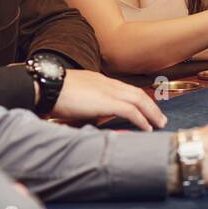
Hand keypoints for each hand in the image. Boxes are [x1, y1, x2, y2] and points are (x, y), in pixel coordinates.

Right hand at [52, 69, 166, 129]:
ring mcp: (108, 91)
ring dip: (151, 113)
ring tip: (159, 124)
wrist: (47, 86)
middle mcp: (108, 83)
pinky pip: (131, 110)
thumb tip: (91, 114)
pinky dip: (141, 119)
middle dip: (151, 106)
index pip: (125, 89)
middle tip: (160, 118)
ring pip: (138, 100)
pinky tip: (146, 128)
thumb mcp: (75, 95)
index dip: (138, 98)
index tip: (145, 108)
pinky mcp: (107, 102)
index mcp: (100, 80)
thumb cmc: (54, 92)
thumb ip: (87, 102)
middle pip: (137, 93)